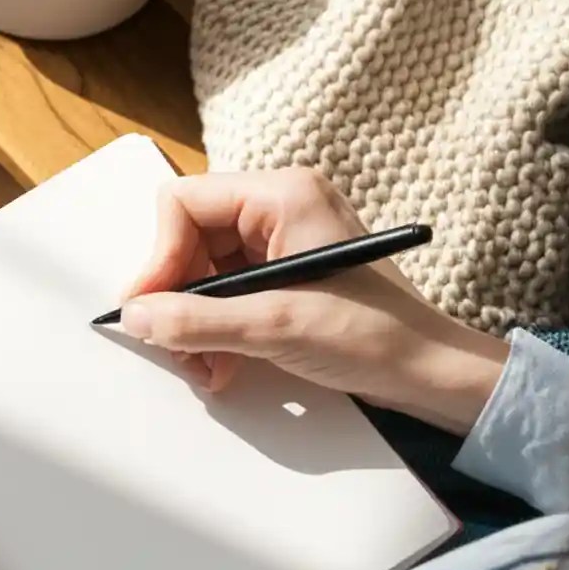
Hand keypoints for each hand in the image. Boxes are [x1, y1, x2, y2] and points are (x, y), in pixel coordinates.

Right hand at [120, 168, 507, 434]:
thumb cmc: (374, 336)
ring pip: (204, 269)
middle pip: (190, 237)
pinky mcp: (285, 274)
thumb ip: (198, 320)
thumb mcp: (275, 326)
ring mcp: (283, 240)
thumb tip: (136, 316)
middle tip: (174, 345)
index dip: (161, 257)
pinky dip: (216, 327)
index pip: (185, 203)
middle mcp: (280, 206)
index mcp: (283, 195)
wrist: (433, 374)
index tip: (151, 308)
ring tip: (204, 364)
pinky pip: (227, 290)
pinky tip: (222, 363)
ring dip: (195, 320)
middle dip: (179, 296)